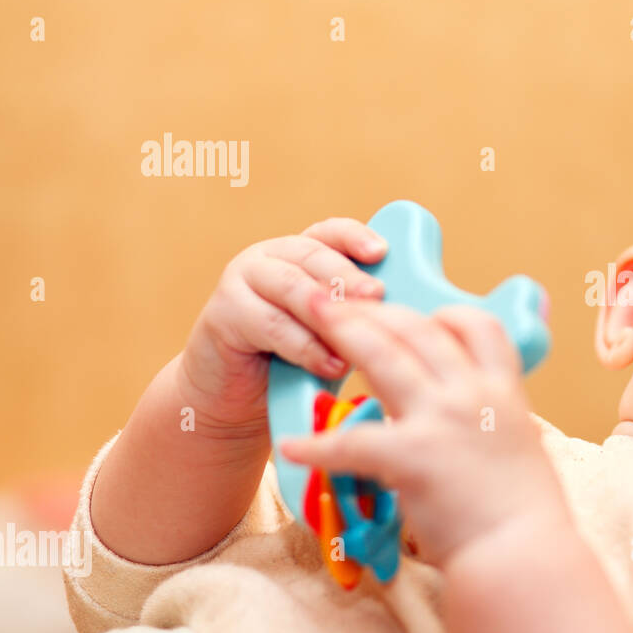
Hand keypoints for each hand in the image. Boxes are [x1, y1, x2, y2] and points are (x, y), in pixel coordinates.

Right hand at [180, 218, 389, 431]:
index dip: (355, 237)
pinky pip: (270, 325)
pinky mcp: (222, 314)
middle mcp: (269, 259)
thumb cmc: (295, 364)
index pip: (330, 232)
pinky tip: (330, 364)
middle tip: (377, 294)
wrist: (236, 400)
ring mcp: (241, 281)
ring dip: (327, 310)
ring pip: (291, 287)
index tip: (382, 251)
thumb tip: (410, 315)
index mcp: (300, 254)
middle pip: (312, 255)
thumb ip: (358, 315)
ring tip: (357, 332)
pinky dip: (304, 346)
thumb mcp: (332, 333)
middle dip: (348, 275)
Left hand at [275, 292, 566, 568]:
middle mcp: (472, 394)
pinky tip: (294, 445)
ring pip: (384, 357)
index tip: (422, 313)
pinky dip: (320, 443)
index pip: (477, 326)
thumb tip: (483, 422)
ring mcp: (442, 420)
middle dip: (376, 308)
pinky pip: (353, 442)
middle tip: (341, 296)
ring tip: (311, 314)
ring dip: (344, 332)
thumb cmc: (525, 515)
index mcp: (503, 391)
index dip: (444, 312)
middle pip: (418, 330)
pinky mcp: (412, 457)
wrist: (522, 555)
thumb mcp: (523, 449)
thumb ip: (497, 424)